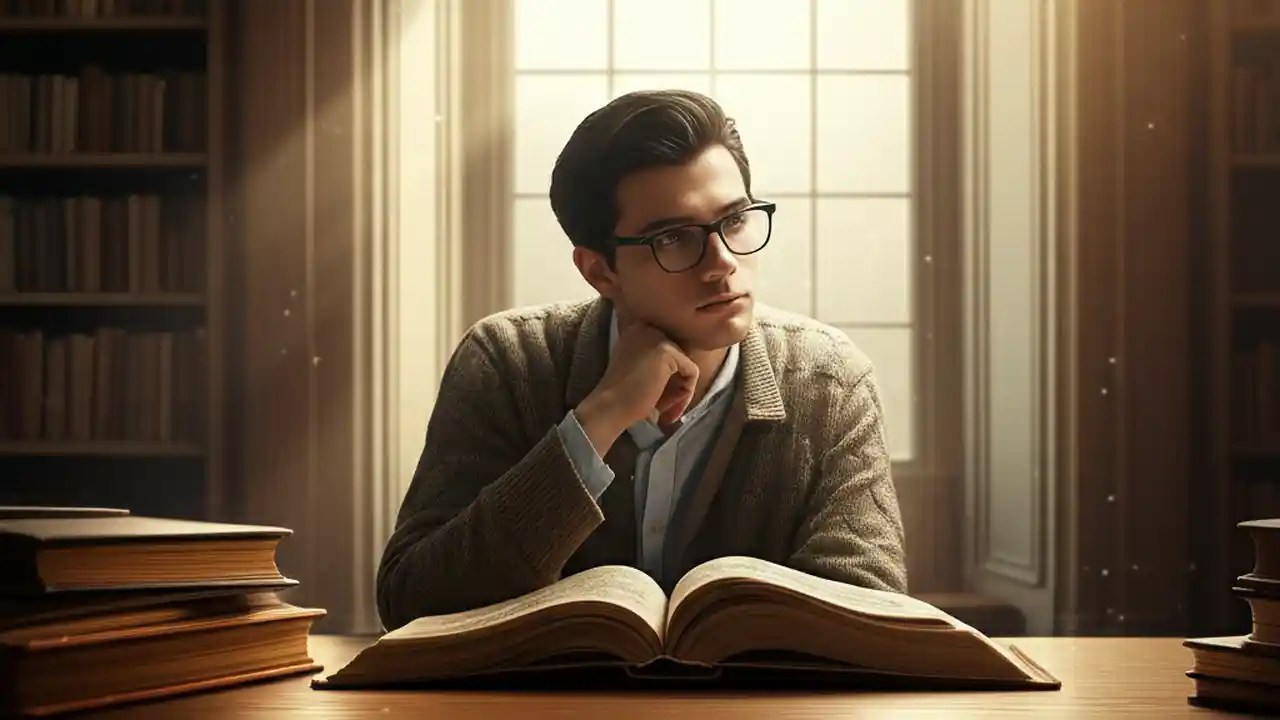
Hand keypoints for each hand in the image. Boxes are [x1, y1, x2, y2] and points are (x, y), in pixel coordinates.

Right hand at [575, 321, 698, 454]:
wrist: (608, 408)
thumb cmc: (622, 398)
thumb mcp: (641, 373)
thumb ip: (660, 367)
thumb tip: (689, 373)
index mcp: (637, 331)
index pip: (668, 352)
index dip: (669, 379)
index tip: (662, 402)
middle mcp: (646, 327)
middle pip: (678, 357)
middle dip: (676, 385)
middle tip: (666, 411)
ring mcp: (656, 336)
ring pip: (686, 365)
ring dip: (681, 391)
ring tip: (667, 412)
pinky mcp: (667, 351)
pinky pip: (692, 371)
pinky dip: (686, 392)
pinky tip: (669, 409)